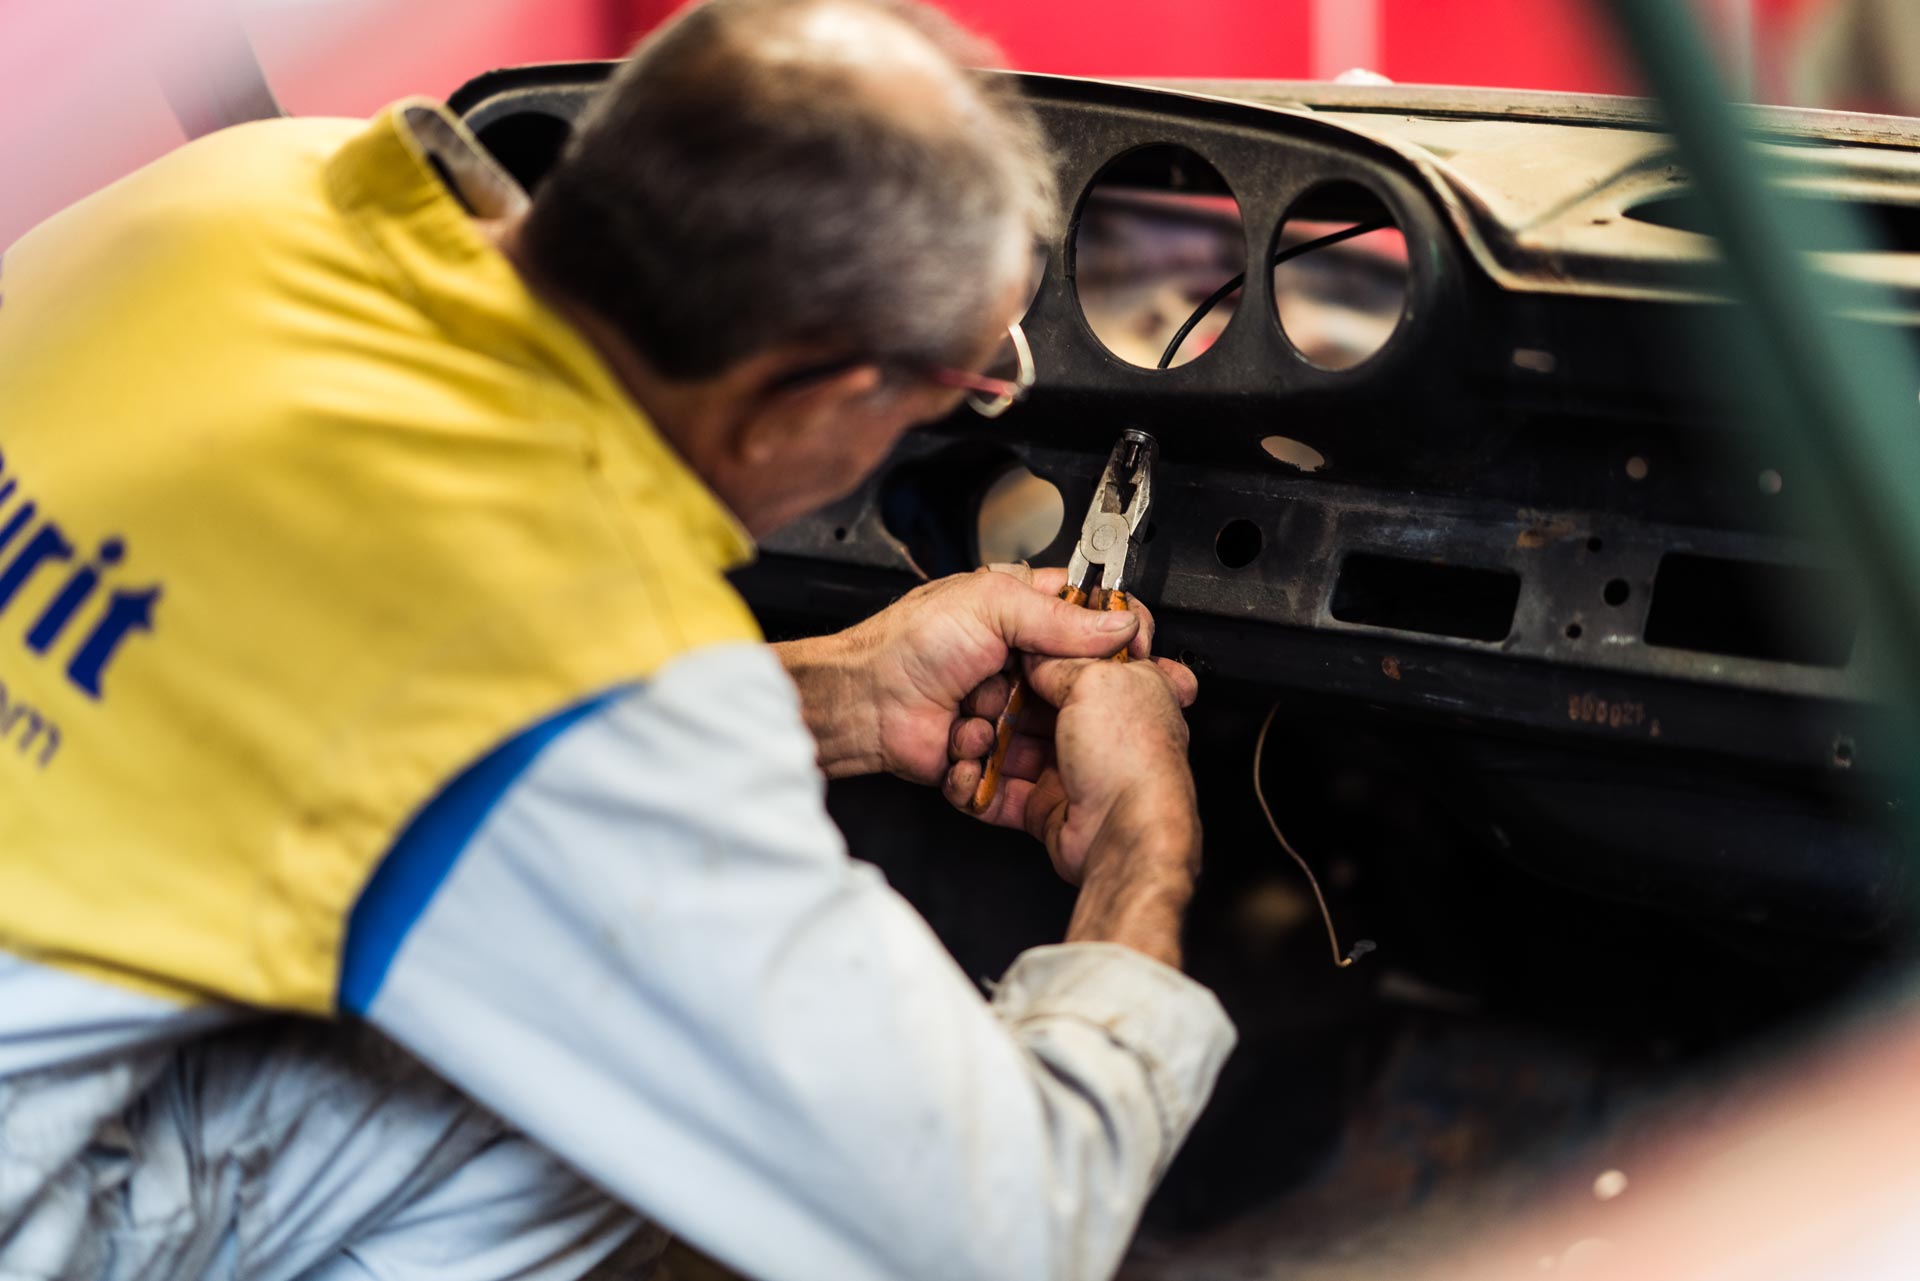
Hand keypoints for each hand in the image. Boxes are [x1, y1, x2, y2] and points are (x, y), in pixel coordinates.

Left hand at [774, 564, 1148, 782]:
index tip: (1129, 651)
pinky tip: (962, 735)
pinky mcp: (995, 748)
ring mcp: (1011, 706)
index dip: (1116, 634)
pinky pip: (1020, 763)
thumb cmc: (908, 644)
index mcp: (1026, 612)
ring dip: (1014, 722)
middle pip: (1081, 681)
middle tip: (1032, 687)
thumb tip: (1119, 623)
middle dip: (1064, 693)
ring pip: (1053, 727)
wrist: (864, 702)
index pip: (1094, 617)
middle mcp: (1023, 660)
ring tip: (977, 707)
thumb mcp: (990, 606)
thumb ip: (1058, 614)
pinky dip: (990, 754)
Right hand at [945, 653, 1200, 884]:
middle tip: (979, 695)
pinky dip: (978, 785)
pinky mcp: (1047, 805)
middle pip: (1034, 705)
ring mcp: (1072, 769)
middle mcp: (1098, 729)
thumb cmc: (1128, 756)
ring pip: (1011, 748)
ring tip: (967, 737)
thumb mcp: (1095, 680)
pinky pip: (1001, 791)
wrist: (1123, 833)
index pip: (1076, 660)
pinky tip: (965, 773)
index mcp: (1124, 689)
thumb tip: (1032, 657)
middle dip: (1000, 701)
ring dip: (981, 743)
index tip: (1009, 647)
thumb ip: (1058, 661)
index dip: (1041, 652)